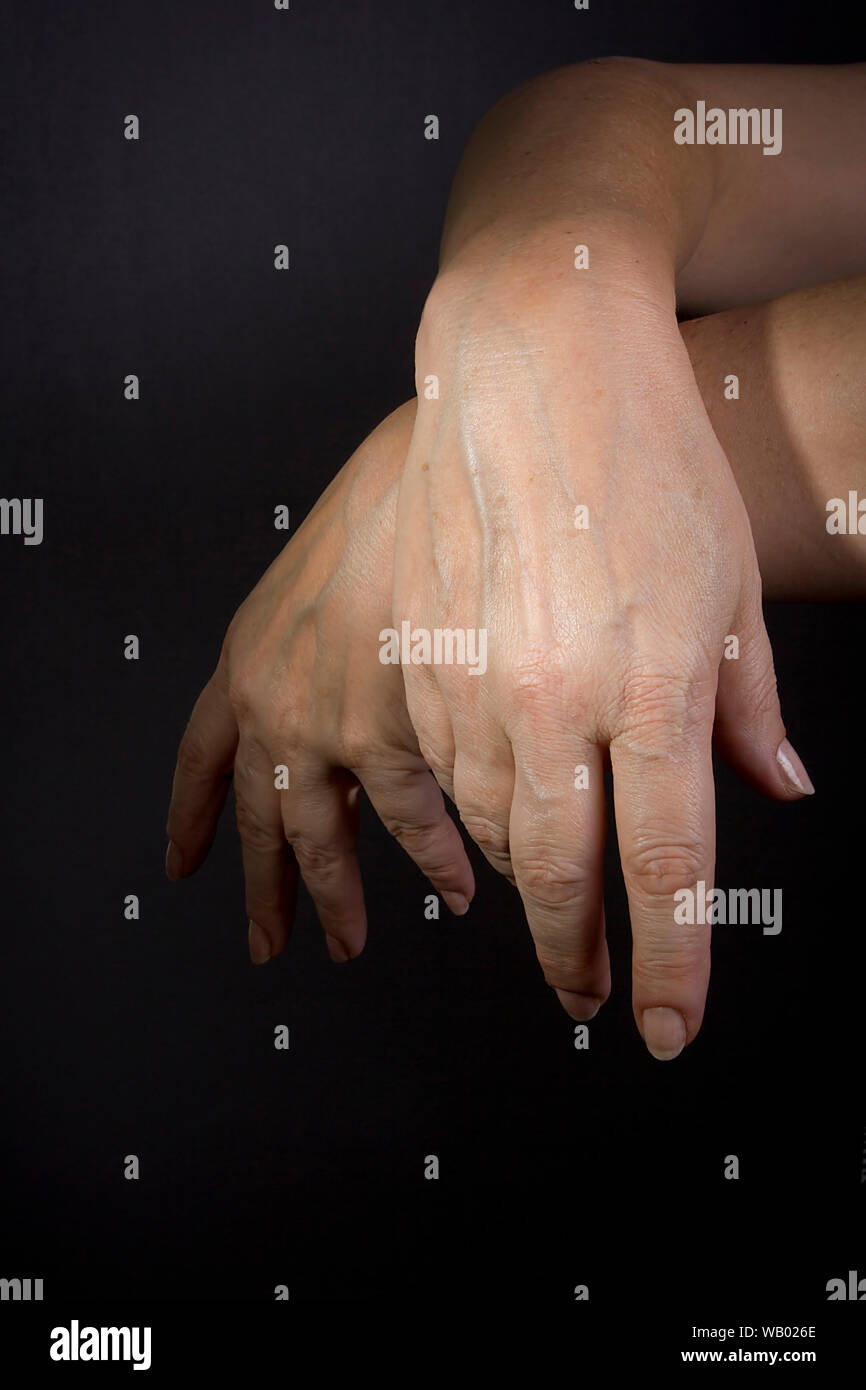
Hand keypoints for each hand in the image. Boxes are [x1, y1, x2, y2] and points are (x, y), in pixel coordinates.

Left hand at [165, 403, 473, 964]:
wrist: (445, 448)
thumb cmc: (403, 489)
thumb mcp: (328, 571)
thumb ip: (325, 638)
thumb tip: (351, 680)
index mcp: (247, 654)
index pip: (198, 756)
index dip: (188, 816)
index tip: (179, 862)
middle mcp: (268, 695)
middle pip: (253, 818)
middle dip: (260, 889)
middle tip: (264, 941)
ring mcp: (321, 717)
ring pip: (320, 842)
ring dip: (335, 902)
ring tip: (346, 944)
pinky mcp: (382, 728)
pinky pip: (407, 825)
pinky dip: (436, 863)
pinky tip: (455, 889)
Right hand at [393, 257, 813, 1057]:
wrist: (531, 371)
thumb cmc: (649, 464)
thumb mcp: (730, 586)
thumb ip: (750, 707)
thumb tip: (781, 791)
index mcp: (651, 685)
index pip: (665, 866)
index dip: (673, 964)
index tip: (670, 1031)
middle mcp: (554, 699)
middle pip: (563, 874)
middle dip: (579, 956)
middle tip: (591, 997)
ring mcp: (473, 681)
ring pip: (493, 831)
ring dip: (528, 883)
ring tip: (554, 908)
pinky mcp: (418, 660)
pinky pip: (440, 774)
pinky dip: (474, 812)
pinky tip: (498, 817)